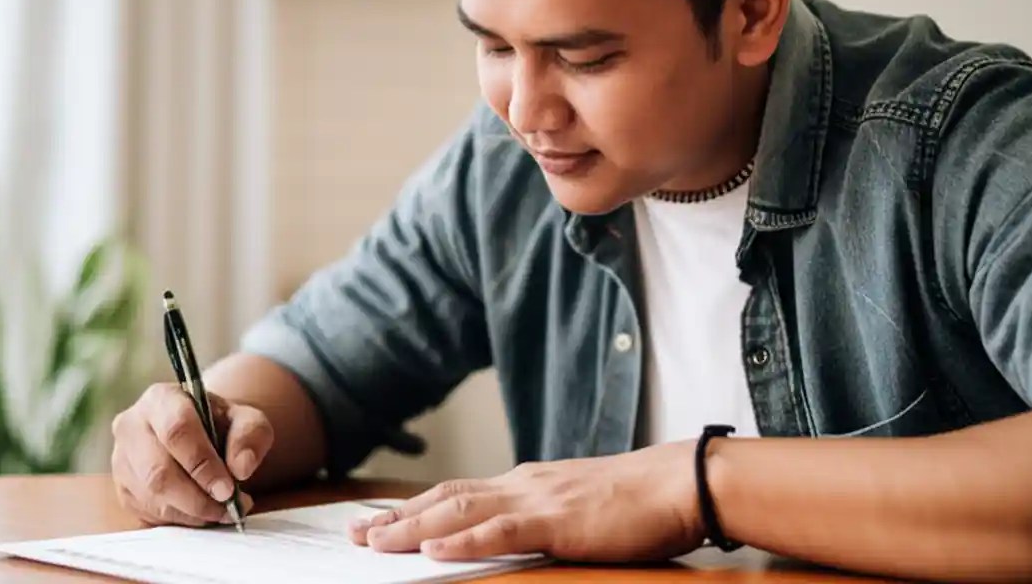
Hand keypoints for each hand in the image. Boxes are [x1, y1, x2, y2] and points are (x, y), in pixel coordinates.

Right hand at [110, 382, 270, 525]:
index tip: (228, 489)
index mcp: (161, 399)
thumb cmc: (220, 424)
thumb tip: (241, 467)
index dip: (203, 464)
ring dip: (192, 512)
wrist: (199, 434)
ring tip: (222, 510)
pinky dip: (181, 520)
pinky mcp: (122, 488)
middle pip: (158, 471)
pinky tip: (202, 512)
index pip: (177, 431)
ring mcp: (121, 459)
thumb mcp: (245, 419)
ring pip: (152, 497)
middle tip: (229, 507)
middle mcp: (132, 426)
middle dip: (197, 498)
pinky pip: (148, 513)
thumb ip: (250, 435)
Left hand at [348, 442, 704, 560]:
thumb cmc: (636, 501)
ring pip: (460, 512)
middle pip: (444, 499)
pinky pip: (501, 530)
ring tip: (376, 542)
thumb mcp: (574, 504)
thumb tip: (509, 530)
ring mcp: (536, 499)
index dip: (413, 509)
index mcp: (525, 483)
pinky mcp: (557, 520)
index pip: (456, 493)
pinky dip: (463, 540)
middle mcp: (521, 484)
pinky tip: (435, 550)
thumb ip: (539, 515)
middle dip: (397, 518)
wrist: (677, 482)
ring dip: (414, 528)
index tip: (377, 522)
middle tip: (354, 535)